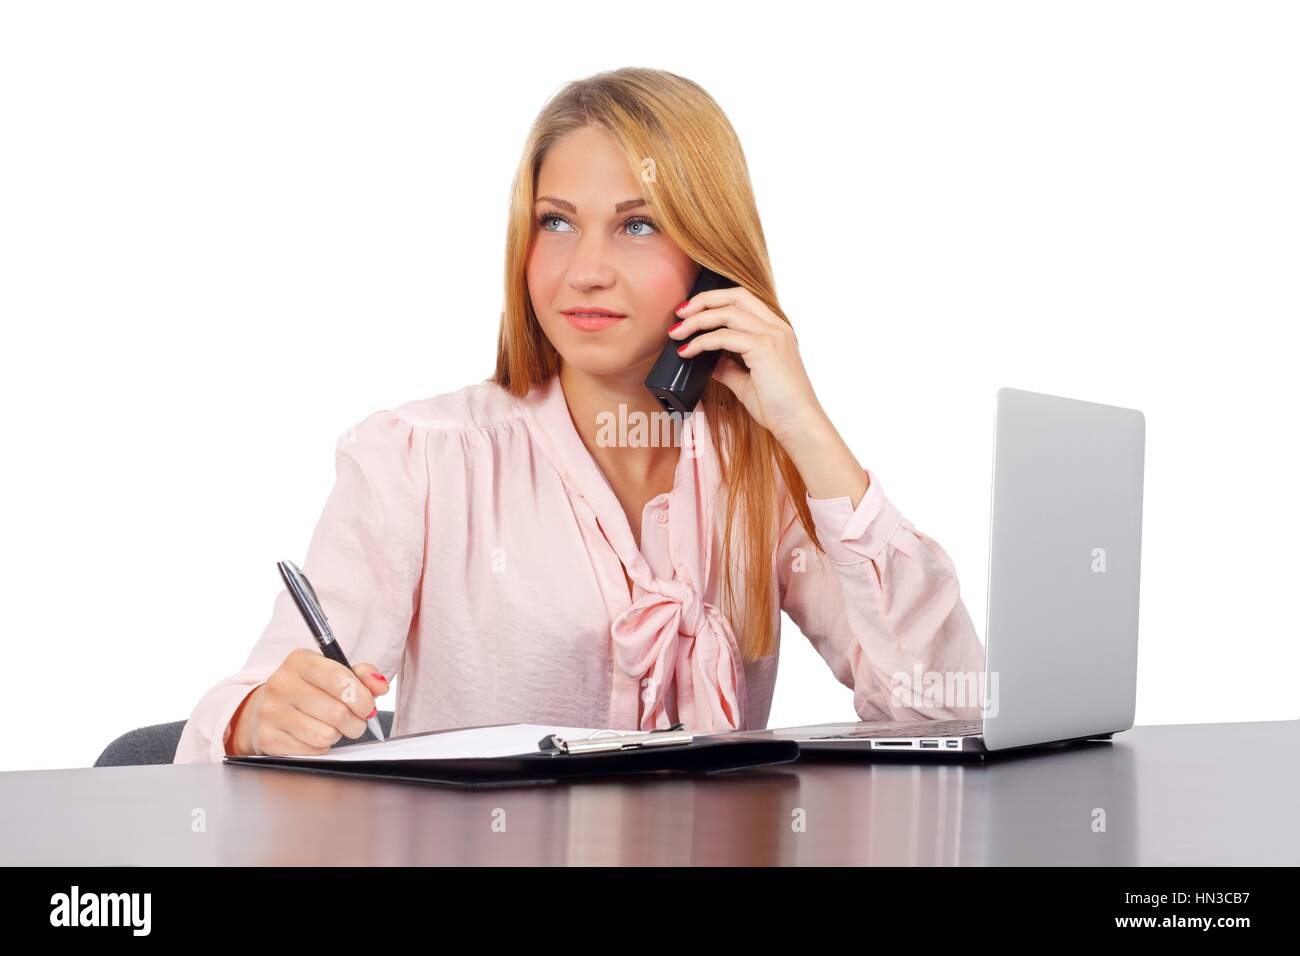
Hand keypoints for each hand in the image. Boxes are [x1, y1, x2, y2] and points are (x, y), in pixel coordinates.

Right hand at [227, 648, 389, 755]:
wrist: (267, 706)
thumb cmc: (309, 688)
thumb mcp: (334, 671)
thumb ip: (362, 675)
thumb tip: (380, 686)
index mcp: (299, 661)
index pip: (340, 680)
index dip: (363, 698)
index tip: (368, 706)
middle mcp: (281, 684)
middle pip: (337, 713)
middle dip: (355, 721)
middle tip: (355, 719)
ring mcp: (271, 712)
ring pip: (325, 735)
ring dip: (338, 735)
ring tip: (333, 726)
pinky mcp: (268, 738)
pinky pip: (312, 751)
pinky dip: (322, 747)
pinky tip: (314, 734)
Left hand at [669, 286, 825, 443]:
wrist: (799, 425)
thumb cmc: (778, 408)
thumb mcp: (747, 383)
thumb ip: (729, 368)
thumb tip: (707, 362)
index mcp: (776, 331)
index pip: (743, 300)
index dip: (714, 301)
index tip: (691, 313)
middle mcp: (776, 327)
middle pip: (735, 295)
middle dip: (703, 299)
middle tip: (679, 313)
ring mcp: (772, 335)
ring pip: (726, 312)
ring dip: (697, 319)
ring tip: (676, 332)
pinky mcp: (764, 348)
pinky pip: (723, 336)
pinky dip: (701, 341)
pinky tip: (687, 351)